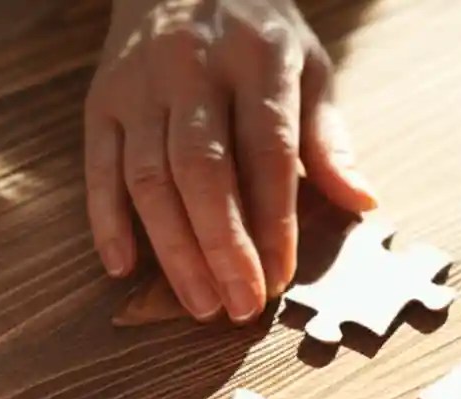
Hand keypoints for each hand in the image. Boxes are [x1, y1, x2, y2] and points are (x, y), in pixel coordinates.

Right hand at [84, 0, 378, 322]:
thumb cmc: (255, 30)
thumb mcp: (308, 64)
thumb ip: (328, 137)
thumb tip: (362, 202)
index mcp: (258, 59)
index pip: (267, 153)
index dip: (274, 222)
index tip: (280, 277)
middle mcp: (193, 69)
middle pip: (202, 172)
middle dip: (222, 247)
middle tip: (240, 306)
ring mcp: (140, 85)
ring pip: (149, 177)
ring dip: (173, 248)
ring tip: (199, 302)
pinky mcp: (101, 99)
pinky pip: (98, 166)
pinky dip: (106, 220)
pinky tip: (122, 267)